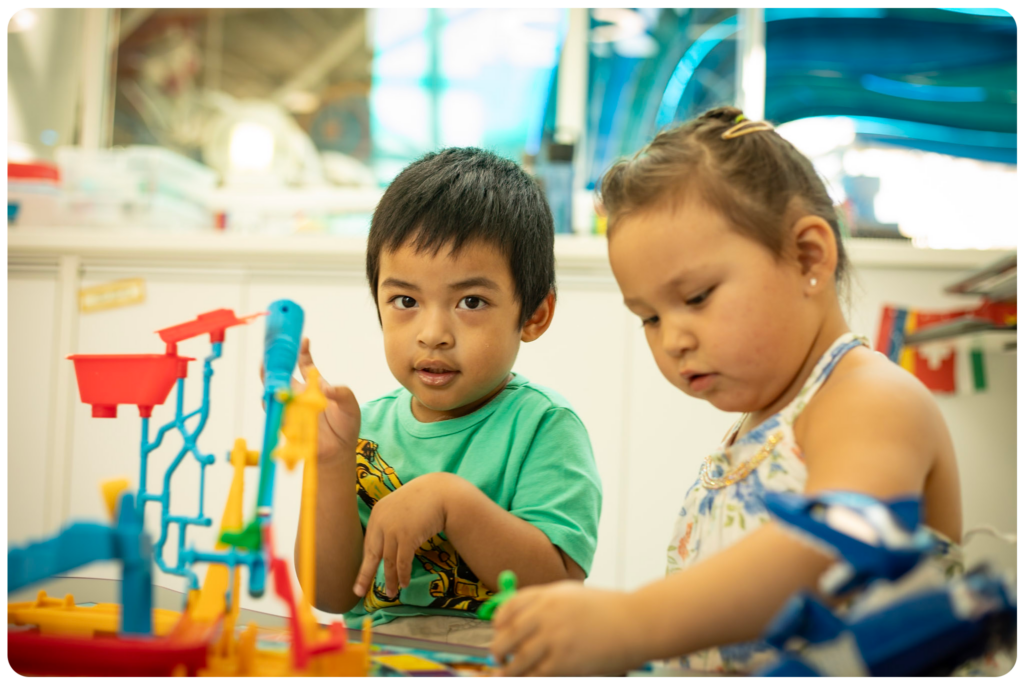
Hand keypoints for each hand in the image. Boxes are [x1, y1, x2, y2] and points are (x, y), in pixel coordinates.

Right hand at [261, 338, 359, 464]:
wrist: (338, 452)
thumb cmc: (345, 426)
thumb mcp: (350, 405)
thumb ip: (342, 393)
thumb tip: (325, 387)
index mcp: (315, 387)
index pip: (305, 365)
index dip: (302, 352)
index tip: (304, 340)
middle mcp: (300, 394)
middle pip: (282, 374)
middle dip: (274, 361)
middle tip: (272, 350)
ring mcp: (292, 407)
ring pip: (273, 389)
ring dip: (269, 378)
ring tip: (268, 367)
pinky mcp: (286, 422)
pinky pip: (272, 409)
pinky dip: (269, 400)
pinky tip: (270, 393)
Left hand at [352, 472, 459, 598]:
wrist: (441, 492)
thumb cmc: (423, 500)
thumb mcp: (400, 508)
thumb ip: (389, 522)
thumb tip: (384, 543)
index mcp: (377, 514)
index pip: (369, 543)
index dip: (365, 561)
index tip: (362, 575)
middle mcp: (381, 522)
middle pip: (371, 554)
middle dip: (365, 575)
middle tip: (358, 592)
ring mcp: (393, 530)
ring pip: (388, 562)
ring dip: (390, 579)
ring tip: (391, 593)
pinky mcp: (407, 537)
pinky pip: (402, 562)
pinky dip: (403, 575)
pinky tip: (404, 583)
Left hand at [490, 582, 640, 677]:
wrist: (636, 623)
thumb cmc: (607, 609)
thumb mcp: (572, 595)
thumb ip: (545, 603)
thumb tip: (519, 619)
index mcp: (547, 595)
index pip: (507, 608)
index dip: (498, 622)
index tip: (498, 631)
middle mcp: (546, 614)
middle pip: (506, 635)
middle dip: (497, 649)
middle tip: (497, 656)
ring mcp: (554, 638)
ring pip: (516, 659)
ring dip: (507, 669)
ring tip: (504, 673)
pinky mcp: (564, 662)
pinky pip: (535, 674)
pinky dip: (528, 678)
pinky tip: (528, 678)